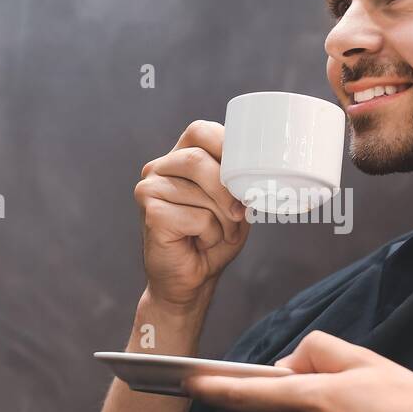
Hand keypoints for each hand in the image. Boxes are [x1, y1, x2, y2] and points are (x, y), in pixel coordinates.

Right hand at [135, 120, 251, 310]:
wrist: (191, 281)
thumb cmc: (213, 240)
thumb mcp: (234, 204)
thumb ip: (239, 181)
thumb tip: (262, 167)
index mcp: (179, 158)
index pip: (200, 131)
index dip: (225, 143)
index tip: (247, 167)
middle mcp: (159, 168)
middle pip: (198, 159)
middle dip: (227, 190)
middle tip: (239, 214)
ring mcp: (150, 189)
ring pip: (200, 191)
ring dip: (222, 219)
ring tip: (218, 233)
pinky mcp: (151, 213)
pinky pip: (195, 216)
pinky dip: (209, 233)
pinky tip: (199, 242)